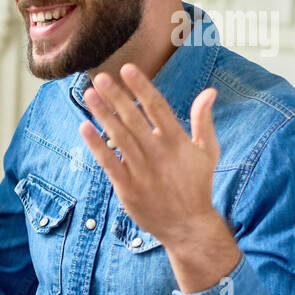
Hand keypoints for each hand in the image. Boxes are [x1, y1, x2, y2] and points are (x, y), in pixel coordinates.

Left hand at [79, 63, 220, 243]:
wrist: (189, 226)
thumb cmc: (197, 185)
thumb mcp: (208, 151)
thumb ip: (204, 120)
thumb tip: (210, 91)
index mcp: (178, 141)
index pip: (157, 107)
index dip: (141, 87)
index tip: (127, 69)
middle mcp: (158, 153)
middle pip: (134, 119)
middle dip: (116, 97)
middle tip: (100, 77)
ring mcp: (142, 171)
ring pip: (119, 137)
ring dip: (102, 115)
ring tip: (89, 95)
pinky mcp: (128, 188)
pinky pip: (109, 162)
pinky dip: (96, 145)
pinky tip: (84, 128)